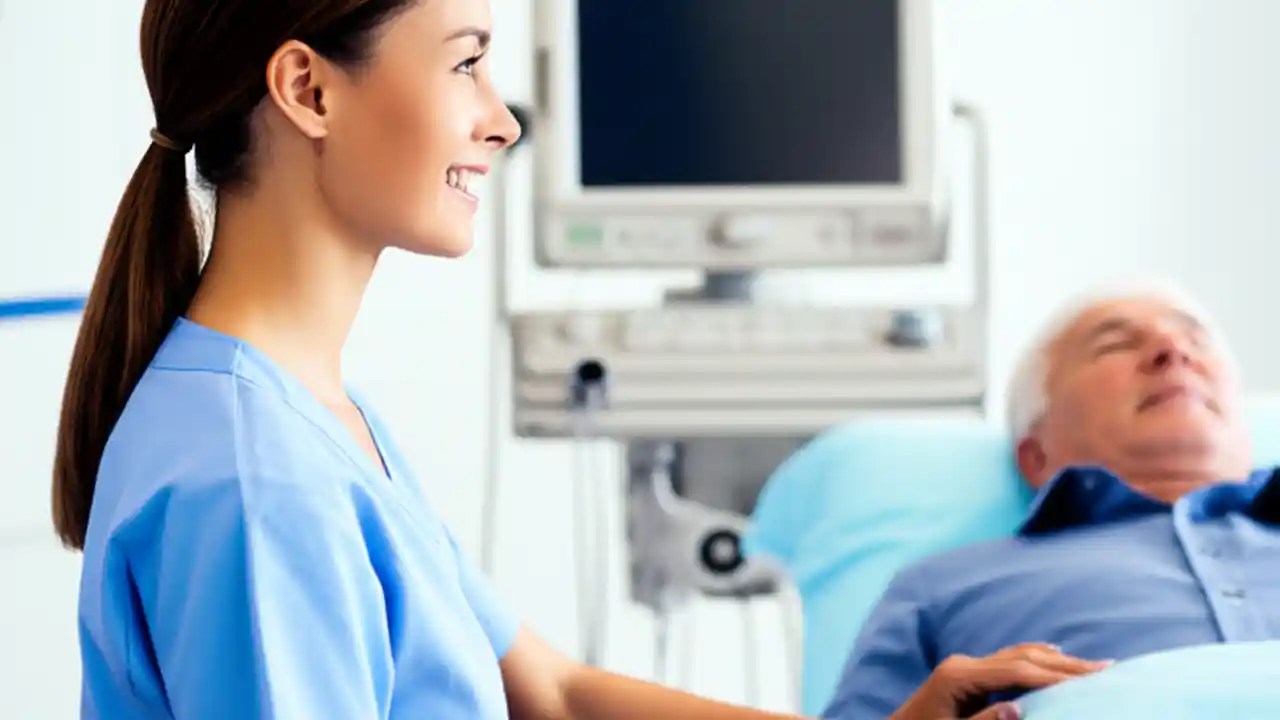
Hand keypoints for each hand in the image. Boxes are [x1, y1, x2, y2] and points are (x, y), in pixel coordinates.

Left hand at [889, 643, 1110, 719]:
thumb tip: (1019, 708)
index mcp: (959, 677)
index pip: (1017, 671)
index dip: (1056, 675)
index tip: (1093, 678)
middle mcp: (963, 664)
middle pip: (1022, 657)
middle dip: (1065, 664)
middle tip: (1107, 667)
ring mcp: (964, 666)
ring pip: (1018, 655)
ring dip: (1055, 660)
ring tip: (1092, 666)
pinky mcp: (966, 673)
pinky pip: (1008, 661)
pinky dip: (1035, 659)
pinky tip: (1054, 656)